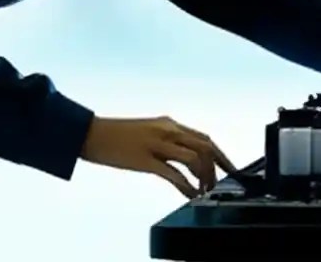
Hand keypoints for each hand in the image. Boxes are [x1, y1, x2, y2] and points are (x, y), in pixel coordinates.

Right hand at [80, 116, 236, 197]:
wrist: (91, 133)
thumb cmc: (117, 134)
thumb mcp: (149, 130)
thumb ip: (168, 140)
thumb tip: (186, 155)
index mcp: (170, 124)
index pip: (205, 138)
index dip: (221, 155)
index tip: (230, 168)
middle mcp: (168, 131)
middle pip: (205, 147)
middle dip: (217, 168)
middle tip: (217, 184)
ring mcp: (157, 145)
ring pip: (194, 159)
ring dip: (204, 177)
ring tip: (204, 191)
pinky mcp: (145, 160)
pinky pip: (174, 174)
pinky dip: (187, 186)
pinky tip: (192, 195)